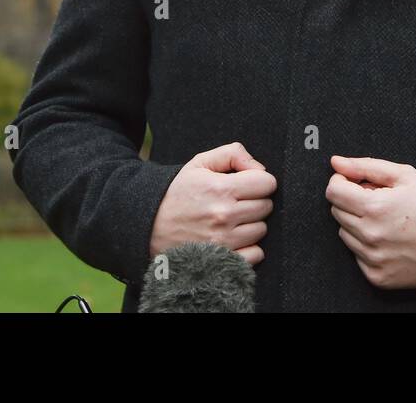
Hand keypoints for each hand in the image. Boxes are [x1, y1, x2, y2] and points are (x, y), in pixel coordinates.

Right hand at [150, 141, 275, 266]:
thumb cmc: (177, 192)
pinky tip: (232, 240)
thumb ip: (232, 154)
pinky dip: (249, 249)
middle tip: (235, 203)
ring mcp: (224, 241)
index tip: (247, 185)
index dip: (259, 181)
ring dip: (251, 225)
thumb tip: (260, 168)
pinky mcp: (222, 261)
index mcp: (221, 188)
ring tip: (230, 221)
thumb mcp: (199, 163)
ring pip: (261, 230)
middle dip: (255, 202)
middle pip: (266, 207)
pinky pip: (256, 255)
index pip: (268, 183)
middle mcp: (224, 215)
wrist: (147, 225)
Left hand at [325, 155, 415, 288]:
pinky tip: (388, 240)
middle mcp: (370, 235)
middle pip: (336, 212)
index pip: (333, 191)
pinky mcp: (377, 276)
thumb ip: (366, 166)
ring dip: (358, 224)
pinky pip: (356, 256)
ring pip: (344, 234)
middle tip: (377, 201)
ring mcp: (373, 258)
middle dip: (351, 202)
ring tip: (385, 221)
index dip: (341, 181)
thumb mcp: (404, 176)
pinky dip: (367, 247)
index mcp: (375, 206)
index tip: (355, 182)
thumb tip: (336, 162)